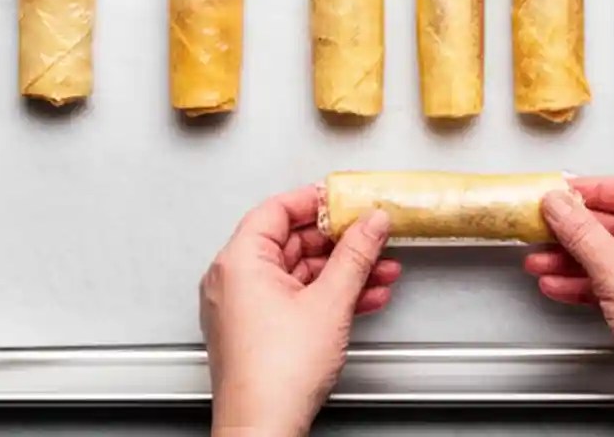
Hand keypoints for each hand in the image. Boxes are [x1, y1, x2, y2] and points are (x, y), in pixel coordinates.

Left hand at [201, 186, 399, 435]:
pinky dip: (328, 295)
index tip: (345, 199)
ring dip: (342, 271)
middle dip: (340, 242)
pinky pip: (295, 298)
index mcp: (238, 262)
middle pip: (291, 241)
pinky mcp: (257, 331)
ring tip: (380, 270)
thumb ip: (355, 254)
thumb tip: (370, 223)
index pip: (276, 208)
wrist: (263, 427)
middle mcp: (233, 280)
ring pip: (299, 273)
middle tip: (371, 235)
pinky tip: (363, 298)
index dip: (315, 200)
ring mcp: (243, 307)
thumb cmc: (276, 374)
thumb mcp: (330, 301)